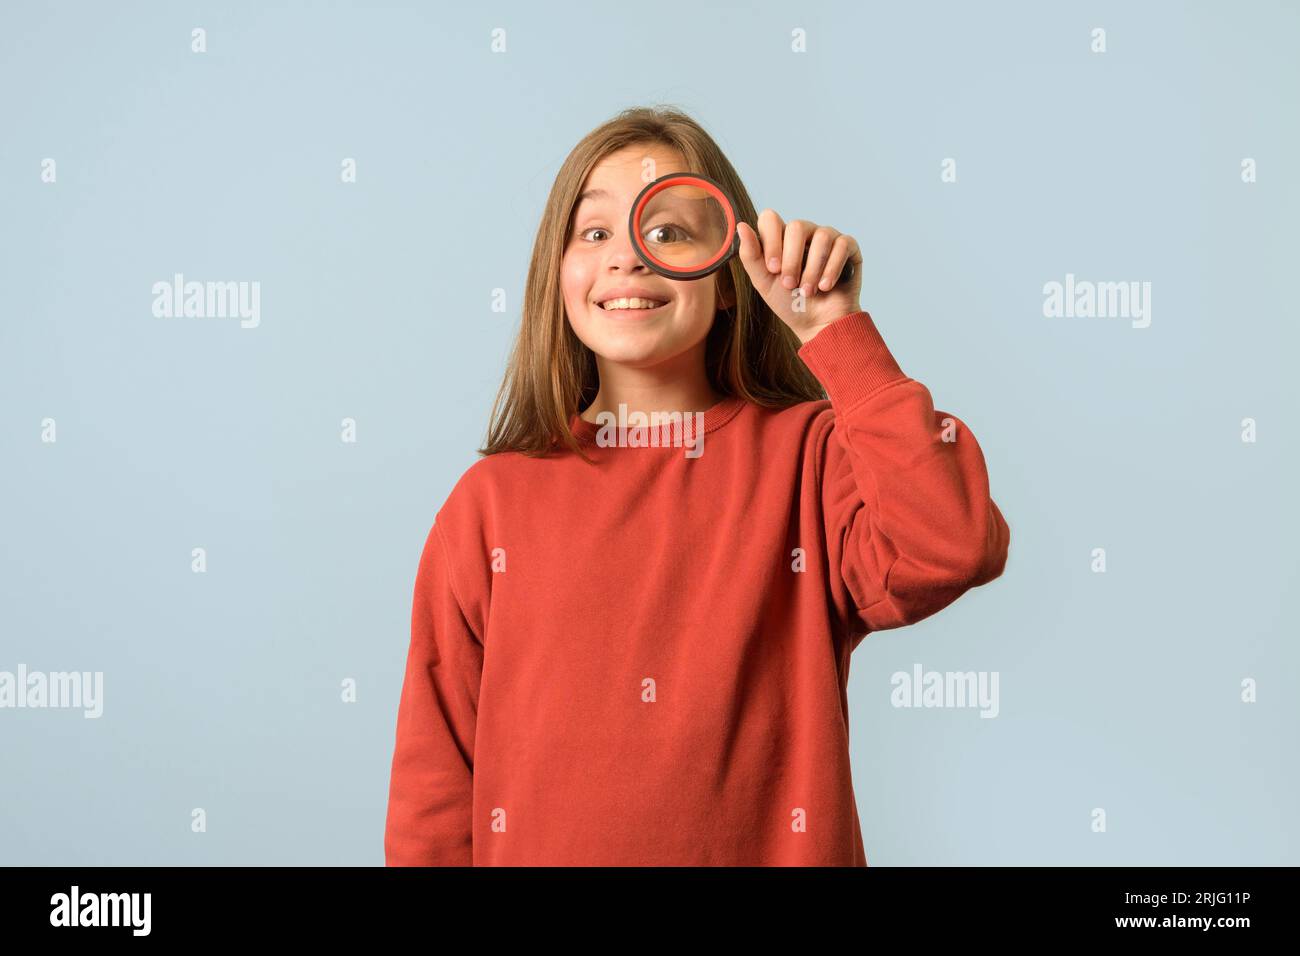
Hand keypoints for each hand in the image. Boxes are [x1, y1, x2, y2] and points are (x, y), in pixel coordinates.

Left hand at [735, 209, 862, 344]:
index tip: (773, 269)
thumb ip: (751, 256)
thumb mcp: (764, 282)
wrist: (818, 325)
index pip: (771, 219)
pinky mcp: (848, 247)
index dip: (771, 241)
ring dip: (813, 269)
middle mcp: (805, 233)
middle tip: (790, 285)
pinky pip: (842, 244)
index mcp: (781, 238)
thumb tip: (741, 226)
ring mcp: (827, 237)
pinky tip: (826, 286)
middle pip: (797, 226)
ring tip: (808, 292)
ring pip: (822, 237)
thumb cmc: (790, 304)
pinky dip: (833, 268)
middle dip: (792, 260)